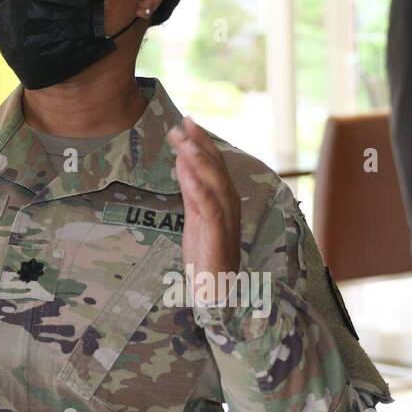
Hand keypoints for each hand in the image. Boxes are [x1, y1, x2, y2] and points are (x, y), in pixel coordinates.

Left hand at [166, 116, 242, 304]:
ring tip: (184, 142)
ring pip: (215, 183)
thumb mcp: (195, 215)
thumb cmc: (207, 253)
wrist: (217, 290)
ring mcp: (226, 219)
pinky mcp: (217, 235)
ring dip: (199, 161)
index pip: (214, 163)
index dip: (202, 141)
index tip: (187, 121)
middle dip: (199, 144)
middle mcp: (229, 204)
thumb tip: (182, 159)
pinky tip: (187, 174)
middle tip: (182, 123)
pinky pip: (209, 208)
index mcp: (224, 199)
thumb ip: (191, 189)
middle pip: (216, 168)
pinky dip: (199, 189)